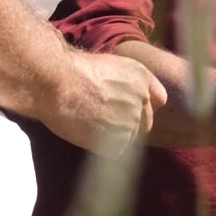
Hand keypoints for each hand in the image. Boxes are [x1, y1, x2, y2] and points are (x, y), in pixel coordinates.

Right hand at [43, 52, 165, 155]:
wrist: (57, 84)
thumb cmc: (71, 73)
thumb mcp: (107, 65)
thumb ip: (125, 82)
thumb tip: (128, 97)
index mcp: (141, 76)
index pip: (157, 99)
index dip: (142, 106)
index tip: (128, 109)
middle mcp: (142, 98)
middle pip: (146, 122)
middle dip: (128, 124)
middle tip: (102, 119)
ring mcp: (133, 121)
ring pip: (131, 138)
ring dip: (114, 135)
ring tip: (90, 123)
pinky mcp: (120, 140)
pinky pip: (117, 150)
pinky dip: (104, 147)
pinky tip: (87, 132)